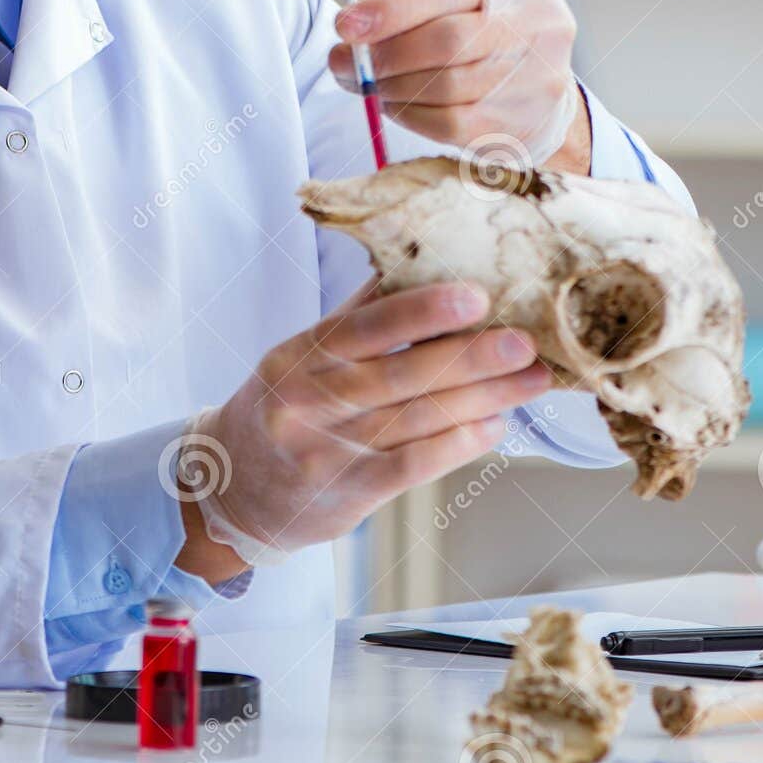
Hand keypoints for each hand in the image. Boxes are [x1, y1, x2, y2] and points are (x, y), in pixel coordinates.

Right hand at [178, 277, 552, 564]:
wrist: (233, 489)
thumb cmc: (279, 410)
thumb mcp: (297, 357)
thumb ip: (351, 321)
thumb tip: (408, 270)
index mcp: (299, 356)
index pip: (365, 326)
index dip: (422, 311)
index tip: (475, 296)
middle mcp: (311, 401)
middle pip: (402, 374)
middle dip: (471, 357)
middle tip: (524, 340)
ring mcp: (330, 450)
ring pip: (418, 418)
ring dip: (482, 398)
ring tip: (529, 379)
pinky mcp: (350, 492)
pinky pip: (415, 465)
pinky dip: (459, 444)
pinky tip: (494, 426)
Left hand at [311, 0, 588, 171]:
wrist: (532, 82)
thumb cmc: (467, 16)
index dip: (390, 10)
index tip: (342, 24)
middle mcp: (537, 23)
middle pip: (447, 43)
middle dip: (384, 55)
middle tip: (341, 61)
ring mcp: (536, 76)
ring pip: (446, 88)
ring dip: (390, 87)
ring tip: (365, 81)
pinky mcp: (521, 122)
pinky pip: (451, 125)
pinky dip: (409, 114)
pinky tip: (392, 102)